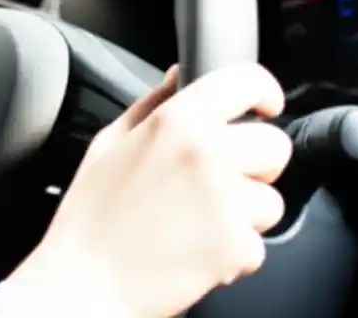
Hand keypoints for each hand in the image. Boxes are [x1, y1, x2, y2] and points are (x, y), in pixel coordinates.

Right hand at [8, 64, 290, 316]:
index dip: (263, 91)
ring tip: (199, 223)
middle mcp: (208, 153)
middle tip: (221, 182)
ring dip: (245, 214)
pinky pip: (258, 244)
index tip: (264, 106)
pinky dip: (233, 253)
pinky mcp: (236, 246)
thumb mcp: (110, 143)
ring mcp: (226, 201)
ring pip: (272, 200)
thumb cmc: (91, 215)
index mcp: (177, 121)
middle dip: (255, 164)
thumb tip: (180, 76)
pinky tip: (196, 250)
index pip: (246, 81)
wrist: (84, 281)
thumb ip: (152, 103)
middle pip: (274, 144)